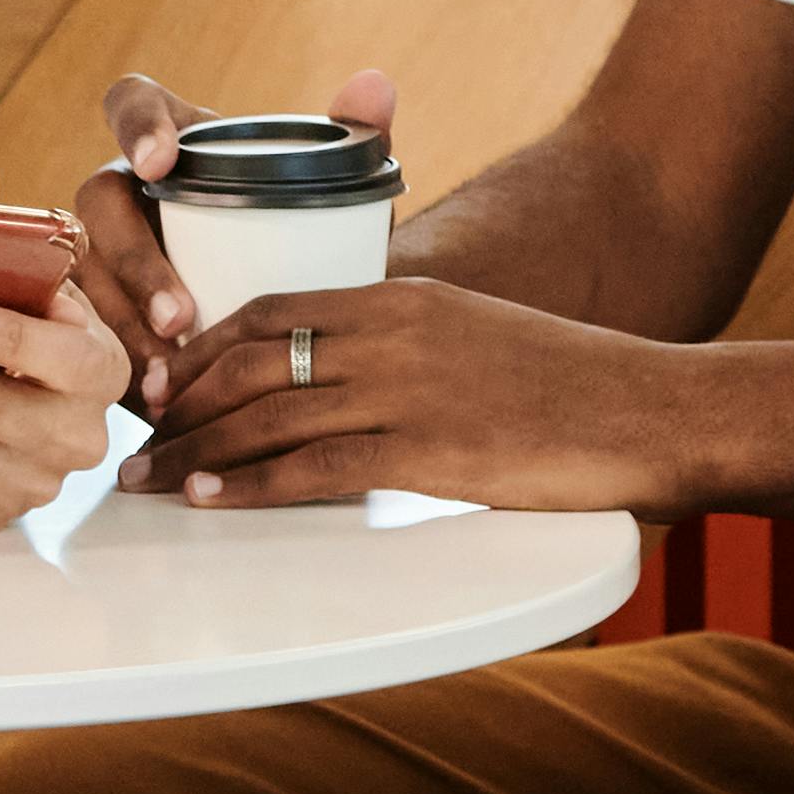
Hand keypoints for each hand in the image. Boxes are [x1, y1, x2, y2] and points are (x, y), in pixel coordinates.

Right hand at [73, 62, 404, 417]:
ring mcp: (100, 252)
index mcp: (172, 141)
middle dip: (132, 261)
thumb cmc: (306, 237)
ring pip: (83, 277)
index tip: (161, 163)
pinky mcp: (94, 312)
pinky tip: (151, 402)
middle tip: (179, 316)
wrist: (297, 310)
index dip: (136, 125)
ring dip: (118, 325)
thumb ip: (356, 136)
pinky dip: (116, 368)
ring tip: (167, 374)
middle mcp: (123, 190)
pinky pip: (81, 335)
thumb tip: (376, 83)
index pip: (132, 103)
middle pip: (99, 205)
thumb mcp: (332, 194)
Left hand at [153, 262, 708, 517]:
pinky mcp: (431, 451)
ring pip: (268, 412)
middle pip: (252, 357)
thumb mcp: (477, 337)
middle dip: (181, 398)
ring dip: (196, 447)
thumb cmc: (574, 384)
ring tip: (149, 477)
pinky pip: (315, 467)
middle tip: (138, 431)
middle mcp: (395, 332)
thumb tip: (351, 380)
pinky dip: (252, 482)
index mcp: (404, 296)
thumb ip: (409, 347)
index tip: (166, 379)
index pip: (272, 307)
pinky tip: (210, 497)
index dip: (204, 345)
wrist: (656, 410)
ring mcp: (410, 390)